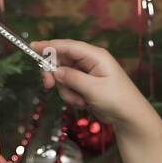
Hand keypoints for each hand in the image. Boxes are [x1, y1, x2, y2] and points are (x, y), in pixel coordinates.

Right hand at [29, 38, 149, 129]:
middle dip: (55, 75)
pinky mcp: (85, 85)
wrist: (129, 116)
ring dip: (67, 91)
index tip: (32, 47)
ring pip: (63, 77)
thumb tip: (55, 71)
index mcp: (95, 56)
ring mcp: (87, 74)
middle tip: (49, 86)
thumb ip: (72, 78)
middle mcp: (90, 62)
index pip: (68, 46)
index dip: (49, 46)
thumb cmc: (117, 99)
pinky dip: (72, 96)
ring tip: (81, 100)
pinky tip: (84, 103)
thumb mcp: (93, 89)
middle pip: (62, 61)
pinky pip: (69, 87)